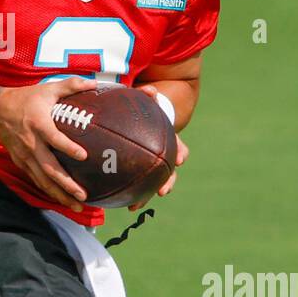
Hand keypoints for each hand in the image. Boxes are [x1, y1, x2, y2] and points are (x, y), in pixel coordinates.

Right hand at [0, 76, 96, 211]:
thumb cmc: (26, 99)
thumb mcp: (48, 88)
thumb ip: (72, 85)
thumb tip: (95, 83)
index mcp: (38, 123)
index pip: (53, 138)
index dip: (68, 147)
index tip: (84, 155)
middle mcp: (31, 143)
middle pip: (49, 168)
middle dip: (66, 184)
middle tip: (83, 195)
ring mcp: (25, 156)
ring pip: (43, 180)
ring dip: (60, 194)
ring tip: (77, 206)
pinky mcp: (21, 163)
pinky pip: (37, 180)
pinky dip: (50, 192)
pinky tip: (63, 200)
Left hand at [128, 84, 188, 210]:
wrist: (135, 119)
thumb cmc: (140, 109)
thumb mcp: (144, 101)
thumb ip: (147, 95)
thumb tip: (150, 90)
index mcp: (166, 140)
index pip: (179, 148)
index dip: (181, 153)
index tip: (181, 160)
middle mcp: (161, 155)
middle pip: (168, 171)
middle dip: (167, 182)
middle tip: (163, 191)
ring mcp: (148, 164)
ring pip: (150, 183)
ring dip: (145, 195)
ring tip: (135, 206)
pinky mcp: (134, 170)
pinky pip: (132, 184)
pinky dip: (126, 193)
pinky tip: (115, 201)